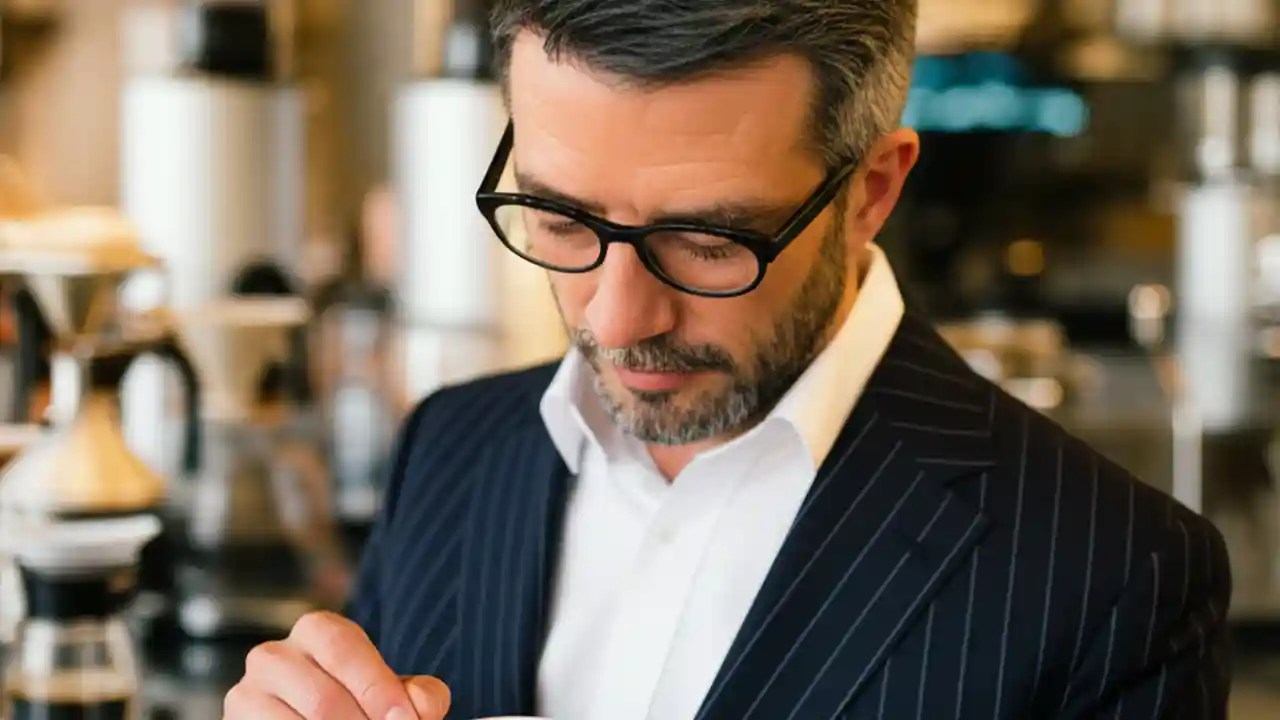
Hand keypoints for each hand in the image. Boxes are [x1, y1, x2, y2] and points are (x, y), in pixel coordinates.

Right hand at [223, 611, 450, 718]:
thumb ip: (420, 696)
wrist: (316, 719)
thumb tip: (422, 709)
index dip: (378, 689)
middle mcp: (273, 655)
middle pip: (322, 698)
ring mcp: (246, 693)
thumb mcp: (395, 694)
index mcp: (317, 630)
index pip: (344, 650)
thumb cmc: (361, 705)